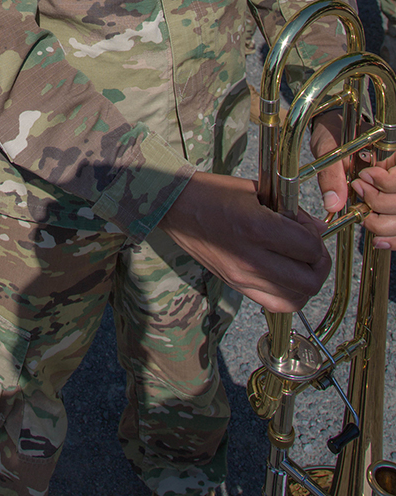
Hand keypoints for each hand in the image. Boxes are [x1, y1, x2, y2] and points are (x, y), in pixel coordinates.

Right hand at [159, 171, 330, 312]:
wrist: (175, 207)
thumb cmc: (214, 192)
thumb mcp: (256, 190)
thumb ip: (291, 211)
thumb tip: (320, 228)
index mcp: (257, 227)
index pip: (310, 248)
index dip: (317, 238)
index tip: (308, 228)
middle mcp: (251, 258)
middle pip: (308, 281)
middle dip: (319, 265)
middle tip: (312, 250)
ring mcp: (242, 277)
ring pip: (295, 300)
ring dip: (306, 283)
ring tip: (301, 265)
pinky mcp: (235, 286)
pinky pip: (274, 304)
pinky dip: (288, 296)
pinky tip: (286, 278)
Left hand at [312, 113, 395, 249]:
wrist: (335, 135)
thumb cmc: (334, 136)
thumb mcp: (329, 147)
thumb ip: (332, 174)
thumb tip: (333, 204)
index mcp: (393, 153)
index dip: (386, 183)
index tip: (363, 178)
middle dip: (380, 204)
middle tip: (359, 192)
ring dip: (385, 225)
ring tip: (365, 217)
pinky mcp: (393, 206)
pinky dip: (392, 239)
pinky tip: (379, 239)